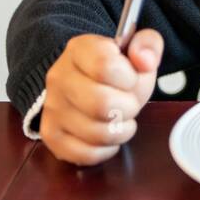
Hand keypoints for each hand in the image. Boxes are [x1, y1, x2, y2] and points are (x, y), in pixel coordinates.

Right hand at [39, 30, 162, 165]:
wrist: (88, 85)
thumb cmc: (116, 71)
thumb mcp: (137, 50)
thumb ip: (148, 45)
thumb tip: (144, 60)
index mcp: (79, 50)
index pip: (106, 66)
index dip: (129, 78)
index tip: (131, 79)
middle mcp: (59, 77)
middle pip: (102, 104)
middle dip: (128, 108)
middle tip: (129, 104)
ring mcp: (52, 108)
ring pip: (96, 132)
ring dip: (120, 131)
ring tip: (120, 119)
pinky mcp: (51, 136)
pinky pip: (85, 154)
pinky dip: (105, 150)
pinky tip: (108, 136)